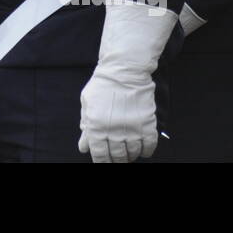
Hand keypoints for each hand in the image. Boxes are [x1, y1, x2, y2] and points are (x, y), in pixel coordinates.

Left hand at [78, 1, 177, 162]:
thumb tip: (83, 147)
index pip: (99, 154)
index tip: (104, 162)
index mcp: (96, 127)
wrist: (124, 70)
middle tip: (118, 159)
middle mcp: (114, 131)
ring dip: (130, 156)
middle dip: (117, 160)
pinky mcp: (147, 124)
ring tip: (129, 154)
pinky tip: (143, 151)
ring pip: (132, 153)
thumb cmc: (102, 84)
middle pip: (117, 156)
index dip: (102, 161)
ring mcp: (132, 129)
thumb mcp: (87, 104)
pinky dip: (146, 151)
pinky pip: (149, 145)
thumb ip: (86, 127)